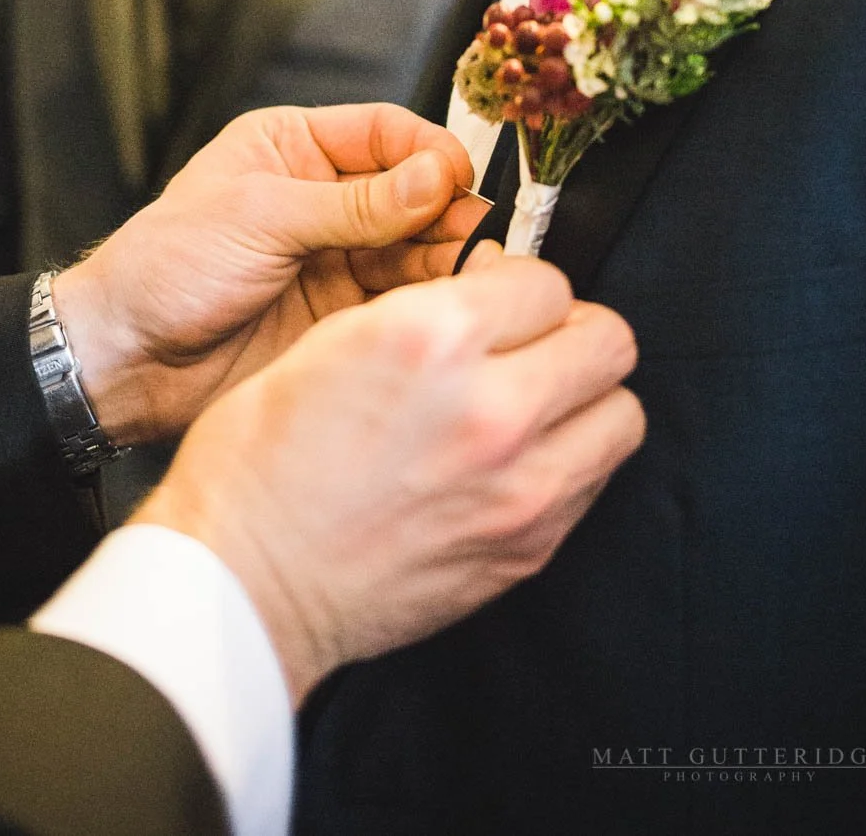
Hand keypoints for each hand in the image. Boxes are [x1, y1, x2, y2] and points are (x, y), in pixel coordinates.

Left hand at [53, 102, 482, 440]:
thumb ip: (354, 204)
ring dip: (447, 261)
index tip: (456, 180)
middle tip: (477, 236)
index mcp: (293, 148)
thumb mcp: (260, 218)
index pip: (386, 133)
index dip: (429, 154)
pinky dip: (427, 305)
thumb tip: (434, 178)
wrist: (124, 361)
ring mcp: (335, 260)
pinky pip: (401, 303)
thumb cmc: (161, 269)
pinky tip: (444, 311)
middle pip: (413, 193)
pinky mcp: (342, 318)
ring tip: (471, 276)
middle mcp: (322, 199)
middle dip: (448, 212)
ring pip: (417, 250)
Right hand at [135, 243, 644, 702]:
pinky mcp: (527, 550)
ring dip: (585, 400)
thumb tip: (490, 296)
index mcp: (433, 339)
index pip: (546, 281)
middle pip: (608, 341)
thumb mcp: (330, 340)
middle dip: (570, 333)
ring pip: (622, 413)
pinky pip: (594, 482)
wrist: (242, 584)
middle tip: (531, 346)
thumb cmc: (261, 463)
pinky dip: (570, 462)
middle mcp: (493, 409)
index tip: (500, 303)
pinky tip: (517, 463)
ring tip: (535, 405)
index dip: (518, 287)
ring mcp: (521, 488)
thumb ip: (427, 313)